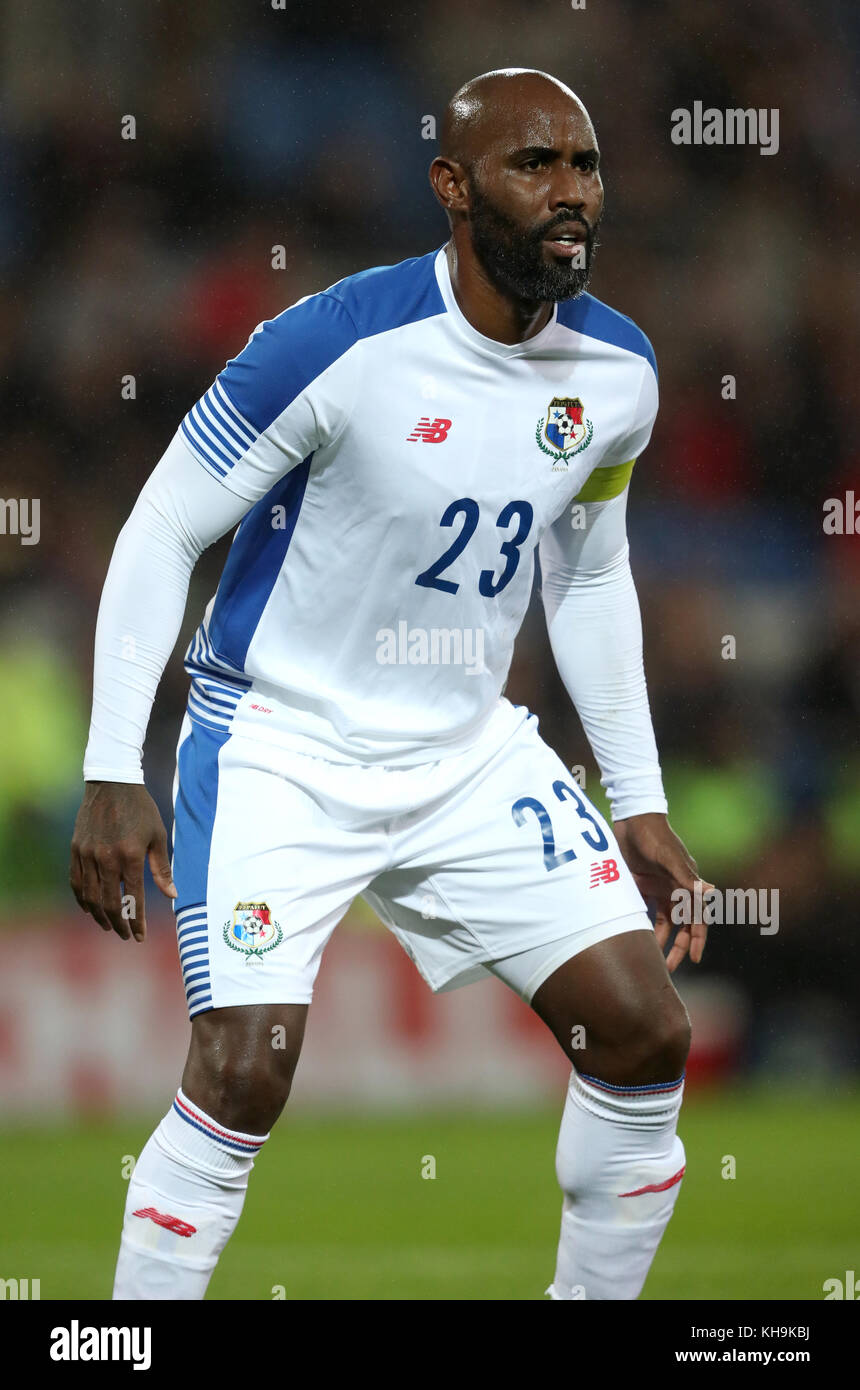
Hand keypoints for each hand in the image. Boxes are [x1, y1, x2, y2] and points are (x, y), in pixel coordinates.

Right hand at [70, 782, 176, 941]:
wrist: (111, 782)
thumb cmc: (141, 809)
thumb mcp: (158, 836)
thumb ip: (162, 868)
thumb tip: (172, 895)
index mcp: (130, 855)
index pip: (133, 898)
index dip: (137, 921)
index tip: (140, 936)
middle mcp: (106, 858)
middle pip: (109, 903)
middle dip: (119, 924)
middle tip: (126, 936)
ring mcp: (87, 854)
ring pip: (90, 896)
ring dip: (100, 916)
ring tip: (110, 926)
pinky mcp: (76, 850)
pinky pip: (76, 882)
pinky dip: (82, 899)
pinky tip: (90, 908)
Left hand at [613, 811, 713, 971]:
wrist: (632, 818)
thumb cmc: (653, 836)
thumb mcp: (668, 857)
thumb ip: (685, 876)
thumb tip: (711, 891)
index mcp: (688, 883)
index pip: (697, 918)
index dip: (697, 939)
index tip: (694, 960)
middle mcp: (678, 888)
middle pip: (683, 925)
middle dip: (678, 947)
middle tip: (668, 969)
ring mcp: (662, 887)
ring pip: (666, 922)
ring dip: (661, 940)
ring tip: (653, 959)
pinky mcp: (645, 884)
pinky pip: (649, 910)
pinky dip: (646, 924)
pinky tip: (637, 938)